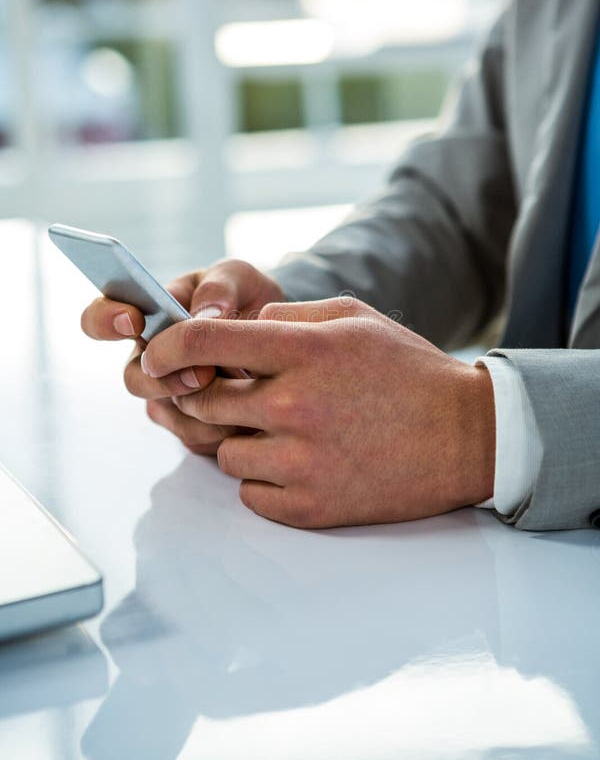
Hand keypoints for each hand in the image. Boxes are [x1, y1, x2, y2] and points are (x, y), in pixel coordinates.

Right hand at [80, 260, 285, 454]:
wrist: (277, 336)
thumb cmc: (244, 298)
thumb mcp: (237, 277)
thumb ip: (219, 286)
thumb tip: (206, 314)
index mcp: (146, 315)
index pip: (99, 320)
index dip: (105, 321)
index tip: (134, 320)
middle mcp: (148, 359)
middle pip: (133, 380)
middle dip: (165, 379)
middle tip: (204, 372)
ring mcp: (165, 395)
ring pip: (165, 412)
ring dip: (200, 407)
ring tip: (242, 392)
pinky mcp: (190, 425)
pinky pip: (194, 437)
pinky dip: (220, 427)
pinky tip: (247, 413)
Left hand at [140, 297, 495, 527]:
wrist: (466, 436)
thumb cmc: (409, 371)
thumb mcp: (353, 317)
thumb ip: (287, 314)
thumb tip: (238, 329)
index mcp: (304, 351)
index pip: (202, 342)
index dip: (164, 346)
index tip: (155, 355)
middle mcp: (295, 406)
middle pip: (202, 401)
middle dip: (205, 394)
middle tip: (234, 394)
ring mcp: (301, 461)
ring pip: (223, 452)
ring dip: (241, 439)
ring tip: (285, 430)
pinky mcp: (311, 507)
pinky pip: (249, 494)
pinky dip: (263, 478)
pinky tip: (298, 461)